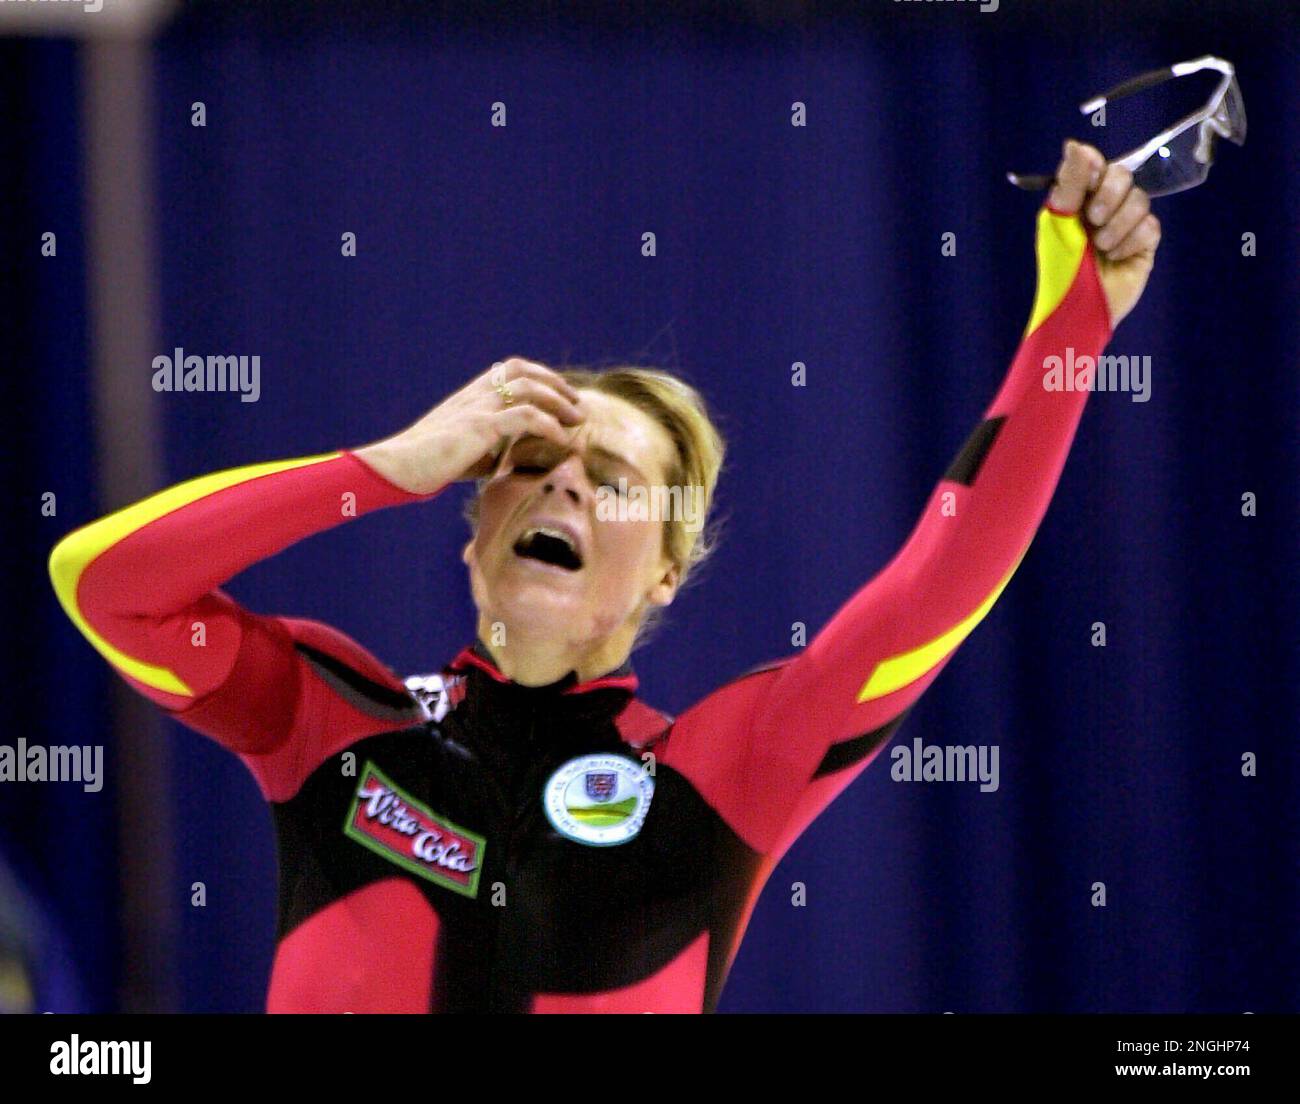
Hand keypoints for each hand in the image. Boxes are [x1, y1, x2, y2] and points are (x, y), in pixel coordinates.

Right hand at [353, 357, 586, 494]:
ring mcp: (478, 407)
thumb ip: (491, 447)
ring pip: (529, 388)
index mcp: (472, 395)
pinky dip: (549, 424)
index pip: (512, 370)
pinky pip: (525, 416)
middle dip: (556, 385)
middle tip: (578, 406)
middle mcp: (476, 394)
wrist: (398, 467)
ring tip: (577, 420)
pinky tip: (560, 439)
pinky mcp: (480, 426)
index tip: (562, 397)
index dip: (541, 378)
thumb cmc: (429, 465)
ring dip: (559, 402)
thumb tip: (516, 459)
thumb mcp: (467, 451)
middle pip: (524, 371)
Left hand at [1047, 139, 1161, 327]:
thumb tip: (1075, 143)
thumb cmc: (1060, 267)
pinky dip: (1131, 242)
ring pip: (1140, 199)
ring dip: (1118, 225)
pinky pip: (1150, 226)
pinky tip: (1116, 259)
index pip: (1096, 165)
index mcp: (1078, 198)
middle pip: (1123, 175)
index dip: (1096, 169)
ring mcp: (1125, 224)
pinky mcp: (1144, 243)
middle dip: (1109, 196)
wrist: (1080, 308)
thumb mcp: (1058, 222)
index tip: (1089, 182)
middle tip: (1092, 220)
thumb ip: (1070, 183)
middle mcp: (1102, 206)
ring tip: (1102, 249)